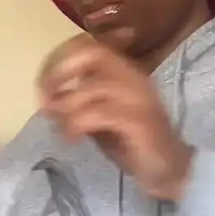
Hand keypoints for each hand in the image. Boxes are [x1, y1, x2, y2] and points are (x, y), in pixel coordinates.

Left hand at [38, 35, 192, 200]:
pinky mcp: (139, 122)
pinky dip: (76, 125)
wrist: (169, 170)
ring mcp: (139, 98)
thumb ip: (81, 99)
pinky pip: (97, 114)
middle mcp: (135, 78)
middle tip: (47, 99)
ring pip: (90, 87)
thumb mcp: (103, 114)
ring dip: (66, 107)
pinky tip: (74, 138)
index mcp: (126, 72)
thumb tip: (49, 95)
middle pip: (91, 53)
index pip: (88, 45)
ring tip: (61, 126)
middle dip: (60, 73)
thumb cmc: (135, 143)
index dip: (59, 59)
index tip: (44, 85)